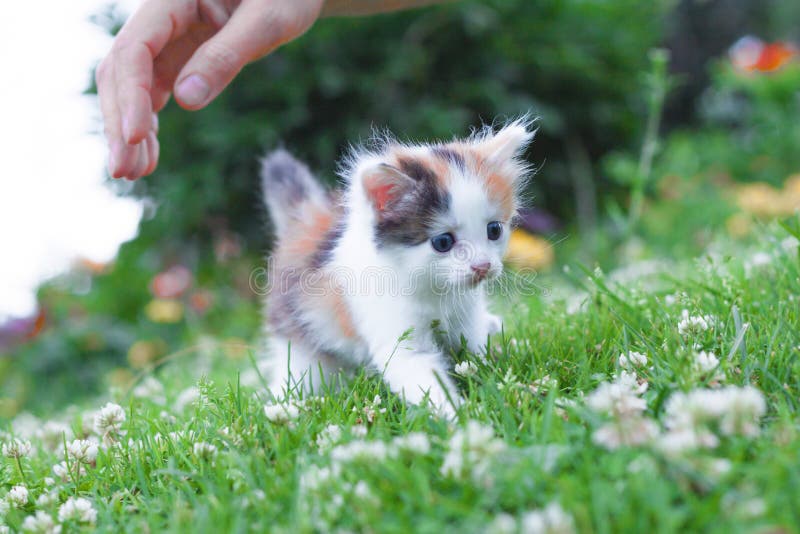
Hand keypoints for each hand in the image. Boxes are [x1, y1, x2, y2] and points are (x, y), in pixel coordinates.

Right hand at [97, 0, 323, 179]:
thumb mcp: (266, 21)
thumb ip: (227, 55)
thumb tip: (185, 100)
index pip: (136, 48)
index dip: (131, 94)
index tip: (135, 136)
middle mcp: (161, 17)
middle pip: (122, 70)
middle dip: (120, 120)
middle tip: (124, 170)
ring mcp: (166, 40)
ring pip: (131, 86)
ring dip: (127, 129)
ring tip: (133, 174)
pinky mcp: (178, 58)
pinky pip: (152, 93)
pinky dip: (147, 124)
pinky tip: (149, 157)